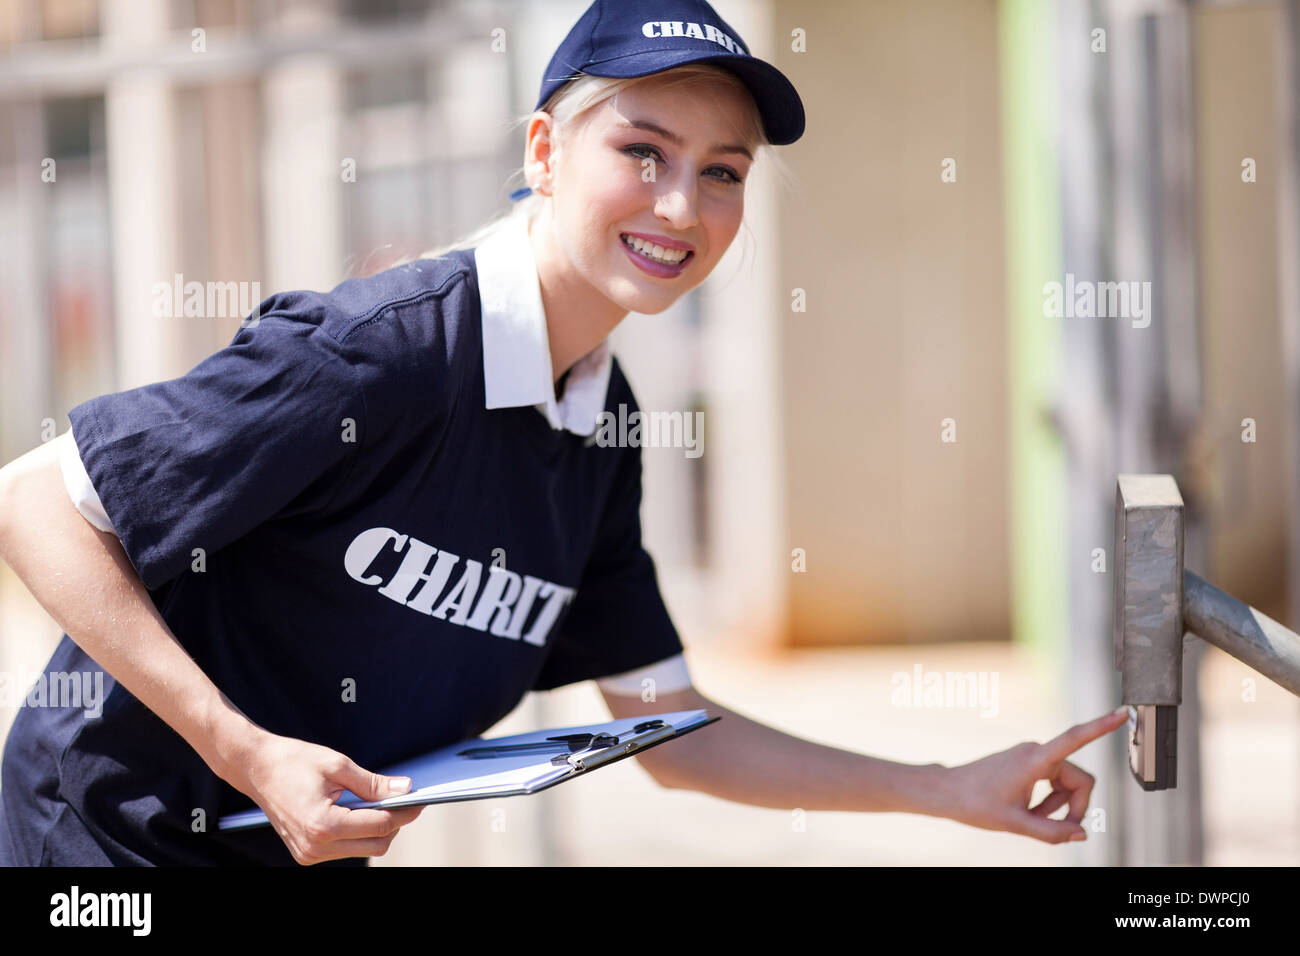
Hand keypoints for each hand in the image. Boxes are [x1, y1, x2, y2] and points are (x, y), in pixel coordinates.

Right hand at [234, 731, 425, 864]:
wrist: (256, 768)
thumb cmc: (292, 762)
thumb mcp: (338, 766)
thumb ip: (373, 783)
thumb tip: (403, 790)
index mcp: (322, 825)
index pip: (379, 826)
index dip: (404, 812)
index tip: (419, 800)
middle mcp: (315, 846)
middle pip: (375, 844)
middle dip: (394, 823)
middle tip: (406, 800)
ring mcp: (309, 854)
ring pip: (362, 850)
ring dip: (377, 829)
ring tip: (380, 803)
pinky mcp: (306, 853)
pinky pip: (345, 849)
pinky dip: (358, 833)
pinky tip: (360, 812)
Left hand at [935, 708, 1128, 843]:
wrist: (948, 792)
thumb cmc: (976, 804)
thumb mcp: (1015, 824)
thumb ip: (1051, 832)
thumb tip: (1081, 834)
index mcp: (1034, 760)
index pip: (1074, 738)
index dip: (1101, 727)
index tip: (1122, 713)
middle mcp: (1036, 752)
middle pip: (1079, 780)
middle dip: (1074, 806)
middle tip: (1058, 830)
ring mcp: (1032, 756)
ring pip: (1067, 784)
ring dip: (1058, 806)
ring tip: (1032, 818)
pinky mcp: (1028, 762)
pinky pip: (1053, 782)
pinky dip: (1049, 800)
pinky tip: (1030, 812)